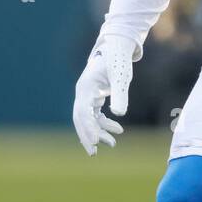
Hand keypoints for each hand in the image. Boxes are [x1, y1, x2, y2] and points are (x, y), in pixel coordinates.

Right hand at [73, 35, 136, 154]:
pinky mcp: (94, 97)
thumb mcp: (121, 77)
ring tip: (112, 144)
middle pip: (80, 119)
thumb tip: (119, 114)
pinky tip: (117, 130)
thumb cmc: (118, 61)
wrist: (117, 48)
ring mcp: (87, 96)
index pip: (83, 113)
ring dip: (98, 132)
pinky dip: (103, 124)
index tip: (94, 142)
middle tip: (93, 152)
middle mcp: (83, 93)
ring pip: (88, 119)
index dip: (88, 128)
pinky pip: (95, 115)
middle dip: (86, 136)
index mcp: (86, 88)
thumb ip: (120, 95)